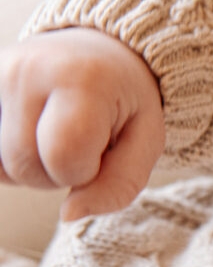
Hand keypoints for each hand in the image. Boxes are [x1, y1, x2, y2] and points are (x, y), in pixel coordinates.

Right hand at [0, 28, 164, 220]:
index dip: (84, 172)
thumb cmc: (127, 102)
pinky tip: (30, 136)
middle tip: (78, 146)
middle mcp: (28, 70)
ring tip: (52, 137)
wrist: (101, 51)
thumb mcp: (145, 142)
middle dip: (55, 173)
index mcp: (81, 81)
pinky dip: (7, 157)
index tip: (99, 152)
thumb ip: (119, 186)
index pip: (63, 159)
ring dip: (29, 167)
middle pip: (23, 165)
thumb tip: (69, 215)